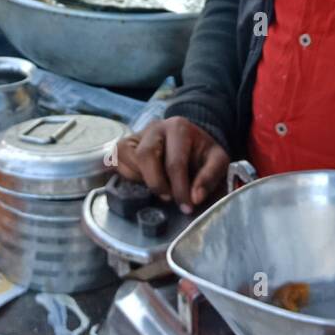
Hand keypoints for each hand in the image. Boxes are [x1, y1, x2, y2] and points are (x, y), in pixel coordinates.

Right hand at [113, 116, 228, 213]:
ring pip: (129, 158)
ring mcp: (136, 134)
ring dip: (143, 179)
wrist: (188, 141)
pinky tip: (145, 180)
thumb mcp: (216, 160)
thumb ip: (210, 177)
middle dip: (157, 183)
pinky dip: (130, 176)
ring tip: (160, 187)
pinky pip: (118, 162)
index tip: (186, 207)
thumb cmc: (201, 153)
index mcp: (178, 127)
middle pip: (145, 156)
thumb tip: (195, 198)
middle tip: (168, 198)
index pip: (174, 162)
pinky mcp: (124, 145)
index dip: (180, 189)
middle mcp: (154, 127)